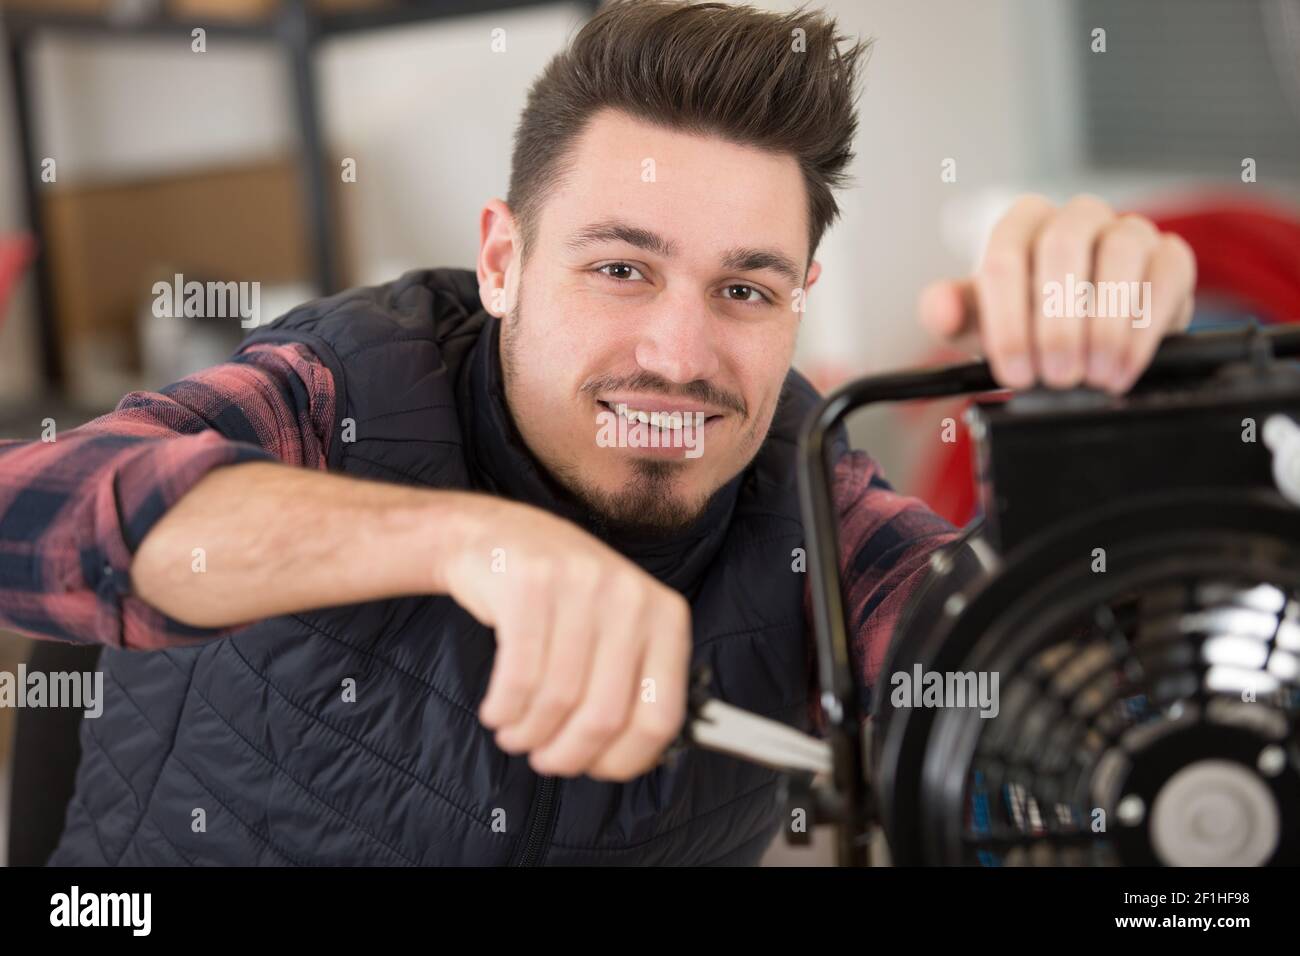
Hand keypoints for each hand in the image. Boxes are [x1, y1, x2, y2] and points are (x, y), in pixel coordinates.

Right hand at [440, 496, 690, 780]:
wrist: (500, 537)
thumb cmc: (565, 598)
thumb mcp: (619, 627)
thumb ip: (636, 682)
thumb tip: (638, 757)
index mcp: (666, 616)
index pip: (661, 717)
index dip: (624, 759)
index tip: (593, 767)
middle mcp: (630, 597)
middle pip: (604, 717)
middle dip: (566, 756)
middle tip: (543, 758)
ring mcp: (581, 586)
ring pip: (557, 700)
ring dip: (527, 734)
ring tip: (515, 733)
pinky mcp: (530, 585)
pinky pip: (519, 676)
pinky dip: (504, 709)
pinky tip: (496, 712)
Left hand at [918, 194, 1196, 393]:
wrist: (1082, 340)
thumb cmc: (1025, 323)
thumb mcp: (979, 324)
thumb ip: (950, 313)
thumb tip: (941, 306)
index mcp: (1022, 224)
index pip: (1006, 255)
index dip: (1008, 318)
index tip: (1014, 370)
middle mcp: (1076, 217)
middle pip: (1063, 245)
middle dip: (1058, 322)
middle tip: (1057, 378)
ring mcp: (1127, 230)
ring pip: (1121, 252)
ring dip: (1106, 324)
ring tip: (1093, 376)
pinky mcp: (1170, 256)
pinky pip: (1166, 274)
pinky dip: (1146, 325)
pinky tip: (1125, 364)